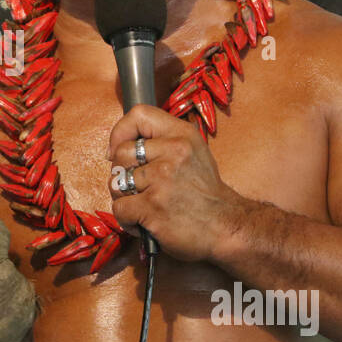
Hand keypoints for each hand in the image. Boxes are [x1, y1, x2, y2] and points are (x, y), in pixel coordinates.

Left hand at [106, 104, 246, 261]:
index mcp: (182, 135)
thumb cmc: (205, 193)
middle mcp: (173, 153)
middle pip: (121, 153)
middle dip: (121, 173)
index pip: (139, 115)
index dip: (120, 132)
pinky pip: (120, 208)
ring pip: (116, 183)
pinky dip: (127, 220)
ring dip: (125, 198)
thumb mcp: (193, 152)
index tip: (118, 150)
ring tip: (144, 205)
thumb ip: (162, 142)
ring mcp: (162, 180)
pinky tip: (144, 222)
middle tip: (137, 187)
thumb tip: (117, 145)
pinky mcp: (153, 206)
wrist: (226, 227)